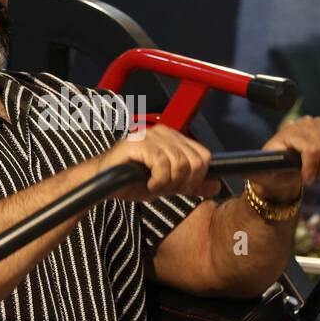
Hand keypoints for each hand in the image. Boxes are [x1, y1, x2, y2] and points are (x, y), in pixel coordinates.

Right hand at [95, 125, 221, 202]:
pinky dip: (158, 182)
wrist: (102, 184)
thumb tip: (216, 186)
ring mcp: (151, 135)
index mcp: (173, 138)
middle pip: (196, 161)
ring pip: (180, 164)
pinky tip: (148, 184)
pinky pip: (163, 165)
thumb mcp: (168, 185)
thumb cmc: (131, 182)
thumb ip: (191, 184)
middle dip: (183, 182)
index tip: (179, 188)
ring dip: (168, 183)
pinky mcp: (139, 143)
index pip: (203, 156)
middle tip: (165, 188)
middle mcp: (164, 132)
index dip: (196, 177)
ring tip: (154, 186)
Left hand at [249, 116, 319, 202]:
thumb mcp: (259, 174)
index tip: (307, 180)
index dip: (312, 168)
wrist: (283, 170)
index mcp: (289, 132)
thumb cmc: (271, 173)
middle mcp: (306, 124)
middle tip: (313, 178)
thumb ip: (254, 173)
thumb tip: (246, 170)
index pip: (312, 148)